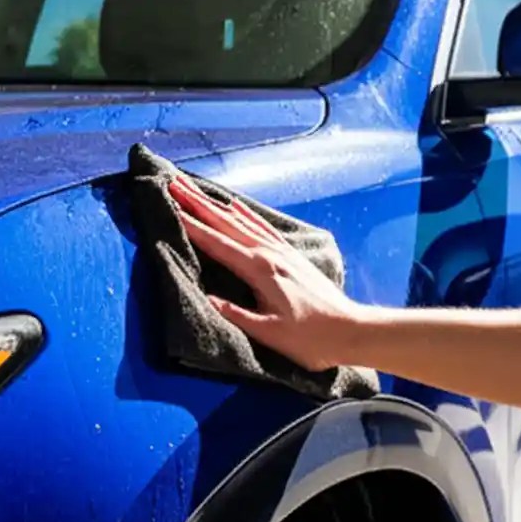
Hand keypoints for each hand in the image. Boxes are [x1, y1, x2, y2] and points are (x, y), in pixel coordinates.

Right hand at [167, 174, 367, 370]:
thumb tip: (208, 298)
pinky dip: (245, 213)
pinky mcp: (290, 255)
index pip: (217, 243)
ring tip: (195, 189)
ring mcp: (281, 251)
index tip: (170, 205)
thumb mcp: (269, 334)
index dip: (192, 225)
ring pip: (242, 220)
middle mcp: (269, 253)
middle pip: (226, 223)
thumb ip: (237, 315)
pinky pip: (261, 226)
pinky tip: (235, 205)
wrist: (350, 330)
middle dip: (198, 203)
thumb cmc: (309, 338)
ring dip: (215, 204)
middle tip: (174, 183)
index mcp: (260, 270)